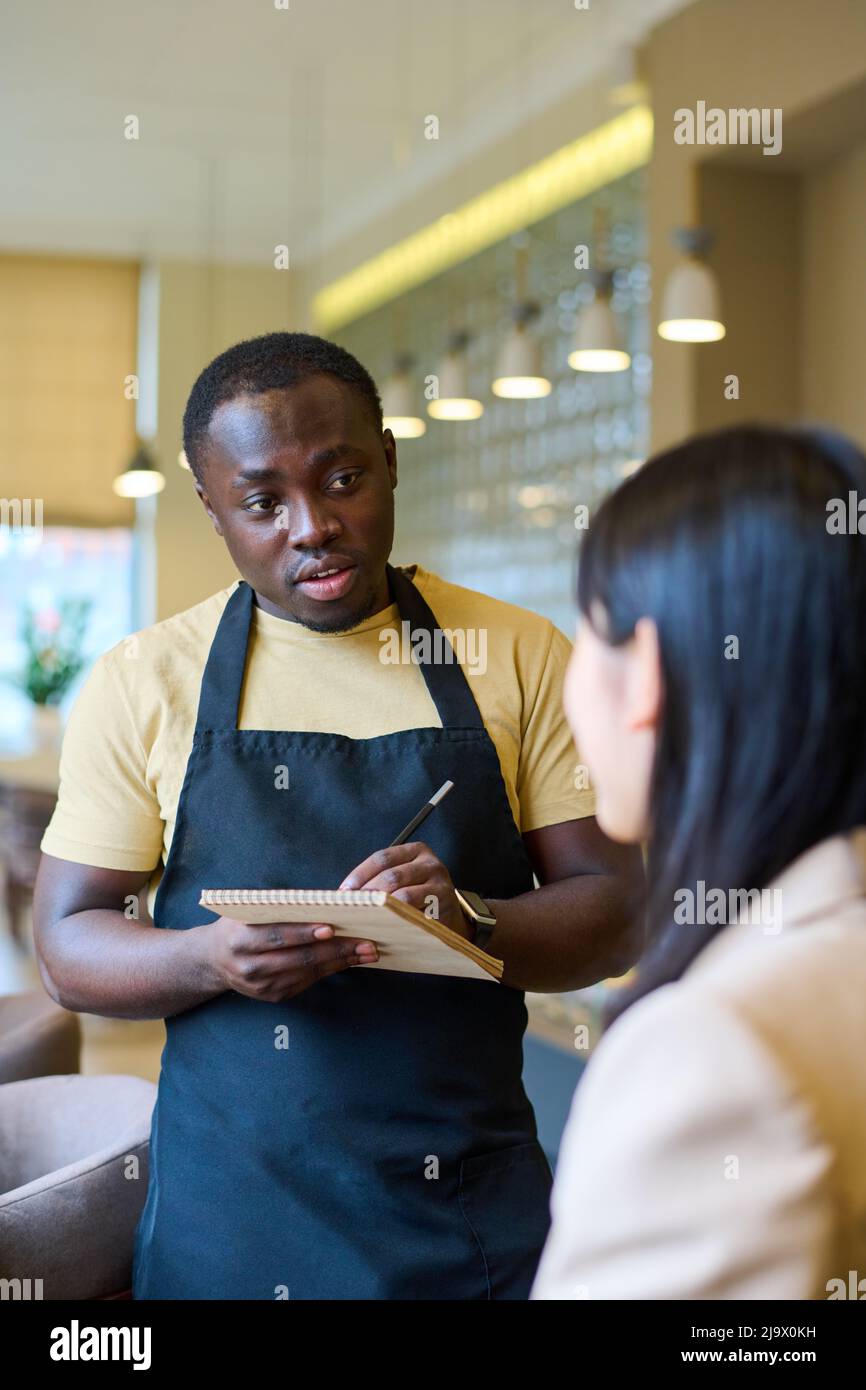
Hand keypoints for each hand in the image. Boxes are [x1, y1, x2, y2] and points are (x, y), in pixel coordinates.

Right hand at [198, 917, 378, 1002]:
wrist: (214, 960)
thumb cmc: (237, 925)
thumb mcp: (246, 910)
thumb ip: (278, 907)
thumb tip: (324, 902)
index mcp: (239, 940)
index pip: (277, 936)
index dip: (304, 933)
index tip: (332, 928)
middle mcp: (249, 967)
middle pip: (298, 958)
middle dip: (335, 950)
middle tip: (364, 941)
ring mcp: (261, 986)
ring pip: (307, 972)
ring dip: (340, 962)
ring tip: (366, 951)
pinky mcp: (273, 996)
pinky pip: (307, 982)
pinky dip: (331, 970)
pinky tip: (350, 959)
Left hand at [338, 842, 469, 938]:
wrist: (449, 915)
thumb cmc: (418, 896)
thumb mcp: (403, 879)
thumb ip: (380, 880)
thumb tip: (344, 893)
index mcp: (415, 851)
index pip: (381, 858)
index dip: (360, 874)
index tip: (343, 891)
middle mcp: (430, 862)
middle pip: (391, 875)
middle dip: (369, 893)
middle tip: (352, 908)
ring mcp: (440, 882)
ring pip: (404, 894)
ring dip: (381, 908)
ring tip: (366, 918)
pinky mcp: (446, 903)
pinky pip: (418, 911)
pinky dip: (398, 919)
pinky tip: (386, 926)